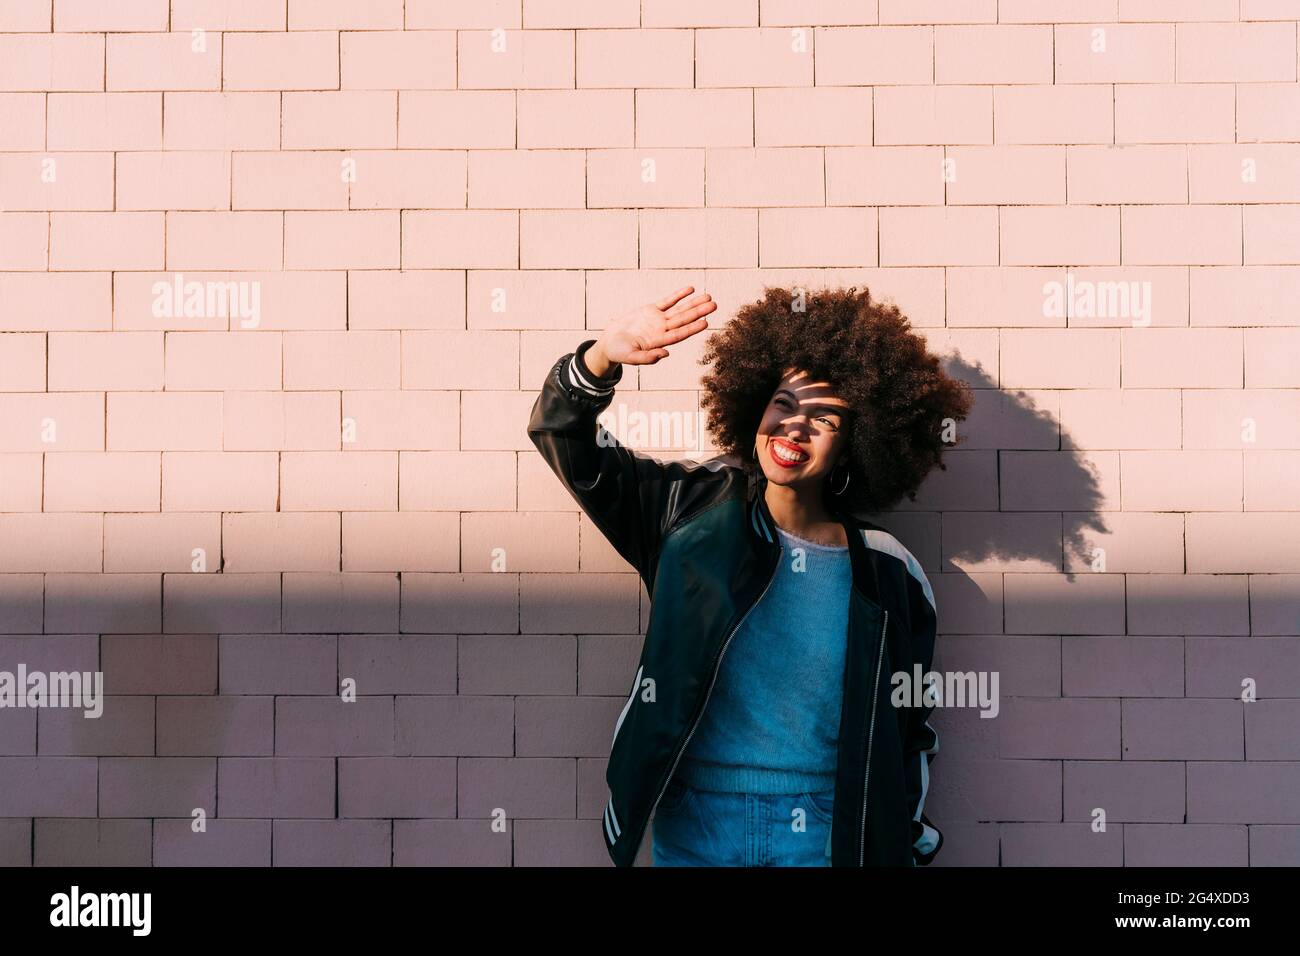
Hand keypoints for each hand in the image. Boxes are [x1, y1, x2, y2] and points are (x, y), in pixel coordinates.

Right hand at [589, 286, 715, 372]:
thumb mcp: (630, 357)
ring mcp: (657, 320)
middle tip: (714, 305)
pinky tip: (691, 289)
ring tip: (709, 297)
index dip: (692, 328)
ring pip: (679, 310)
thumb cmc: (619, 352)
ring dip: (693, 303)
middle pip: (683, 320)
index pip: (679, 334)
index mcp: (659, 342)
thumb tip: (665, 354)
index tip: (705, 322)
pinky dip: (678, 295)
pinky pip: (667, 301)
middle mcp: (662, 330)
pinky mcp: (650, 310)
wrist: (609, 343)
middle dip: (698, 312)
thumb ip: (647, 358)